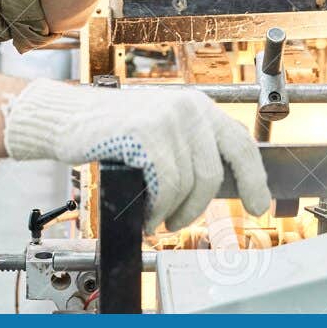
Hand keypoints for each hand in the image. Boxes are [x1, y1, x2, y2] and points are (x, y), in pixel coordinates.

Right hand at [2, 79, 269, 231]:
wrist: (68, 119)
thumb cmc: (112, 130)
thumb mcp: (162, 129)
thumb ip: (192, 146)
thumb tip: (223, 184)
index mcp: (197, 105)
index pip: (240, 143)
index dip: (254, 178)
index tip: (258, 204)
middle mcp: (188, 107)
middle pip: (213, 172)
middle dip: (198, 207)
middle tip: (179, 222)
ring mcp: (167, 118)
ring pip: (189, 183)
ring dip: (173, 211)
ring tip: (157, 217)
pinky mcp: (146, 133)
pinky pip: (166, 185)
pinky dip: (158, 208)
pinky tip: (148, 214)